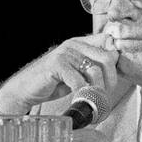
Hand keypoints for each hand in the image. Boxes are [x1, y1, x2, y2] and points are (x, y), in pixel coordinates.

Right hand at [0, 34, 120, 115]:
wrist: (24, 90)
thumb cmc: (53, 83)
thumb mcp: (78, 73)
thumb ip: (94, 68)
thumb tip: (116, 69)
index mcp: (81, 43)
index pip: (108, 42)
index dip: (116, 58)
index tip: (116, 76)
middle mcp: (74, 44)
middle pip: (106, 58)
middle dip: (111, 78)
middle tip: (107, 94)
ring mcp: (65, 53)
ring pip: (95, 70)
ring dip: (98, 89)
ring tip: (95, 100)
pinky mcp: (56, 64)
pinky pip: (78, 80)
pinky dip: (83, 93)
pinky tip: (81, 99)